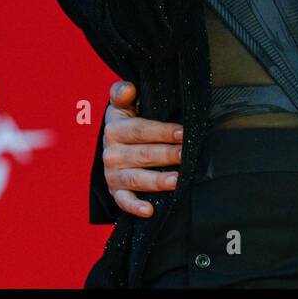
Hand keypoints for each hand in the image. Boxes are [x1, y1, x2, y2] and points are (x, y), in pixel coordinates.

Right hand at [101, 80, 182, 217]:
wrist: (112, 144)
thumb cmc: (126, 122)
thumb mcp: (122, 104)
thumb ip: (122, 93)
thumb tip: (128, 88)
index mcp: (115, 129)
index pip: (141, 130)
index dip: (163, 131)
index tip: (184, 132)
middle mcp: (111, 153)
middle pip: (143, 154)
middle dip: (167, 155)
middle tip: (186, 154)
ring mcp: (113, 174)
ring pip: (137, 178)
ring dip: (157, 181)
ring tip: (177, 180)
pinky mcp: (115, 191)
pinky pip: (124, 201)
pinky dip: (134, 207)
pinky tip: (150, 210)